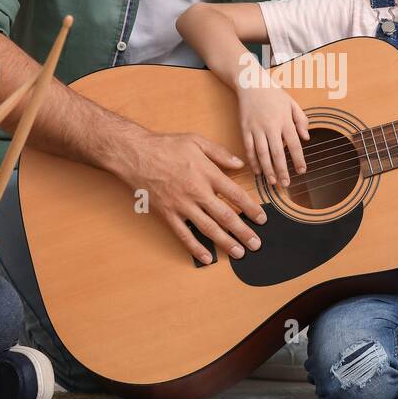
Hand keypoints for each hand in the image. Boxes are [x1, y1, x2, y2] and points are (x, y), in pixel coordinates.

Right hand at [122, 131, 268, 264]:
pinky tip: (206, 257)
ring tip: (239, 252)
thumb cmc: (166, 145)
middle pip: (226, 216)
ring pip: (208, 228)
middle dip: (244, 232)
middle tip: (256, 243)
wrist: (136, 154)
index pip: (236, 195)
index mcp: (207, 174)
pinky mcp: (168, 214)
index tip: (262, 218)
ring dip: (226, 242)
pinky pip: (184, 234)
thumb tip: (239, 164)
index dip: (251, 208)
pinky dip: (195, 248)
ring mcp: (182, 205)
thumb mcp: (196, 141)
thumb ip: (220, 153)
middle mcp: (197, 192)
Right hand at [237, 82, 309, 187]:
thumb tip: (306, 137)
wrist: (251, 82)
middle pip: (278, 152)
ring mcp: (256, 128)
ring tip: (272, 182)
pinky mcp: (245, 128)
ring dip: (267, 169)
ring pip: (262, 153)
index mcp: (284, 120)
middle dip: (282, 170)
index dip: (298, 159)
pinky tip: (257, 171)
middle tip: (286, 184)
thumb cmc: (273, 93)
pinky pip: (249, 148)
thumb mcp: (292, 103)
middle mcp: (271, 125)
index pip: (294, 143)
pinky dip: (253, 161)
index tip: (302, 171)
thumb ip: (301, 120)